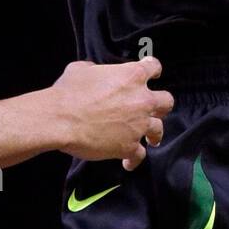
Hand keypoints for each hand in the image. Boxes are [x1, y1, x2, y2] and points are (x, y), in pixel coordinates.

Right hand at [50, 56, 173, 170]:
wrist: (61, 119)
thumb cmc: (69, 91)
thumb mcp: (82, 69)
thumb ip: (98, 70)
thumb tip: (97, 73)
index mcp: (132, 76)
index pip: (153, 67)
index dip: (153, 69)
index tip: (152, 73)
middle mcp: (142, 100)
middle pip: (166, 101)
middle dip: (161, 104)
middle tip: (153, 108)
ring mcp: (138, 125)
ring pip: (158, 129)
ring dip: (153, 133)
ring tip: (150, 138)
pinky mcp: (130, 146)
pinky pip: (140, 155)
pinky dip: (134, 158)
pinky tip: (128, 161)